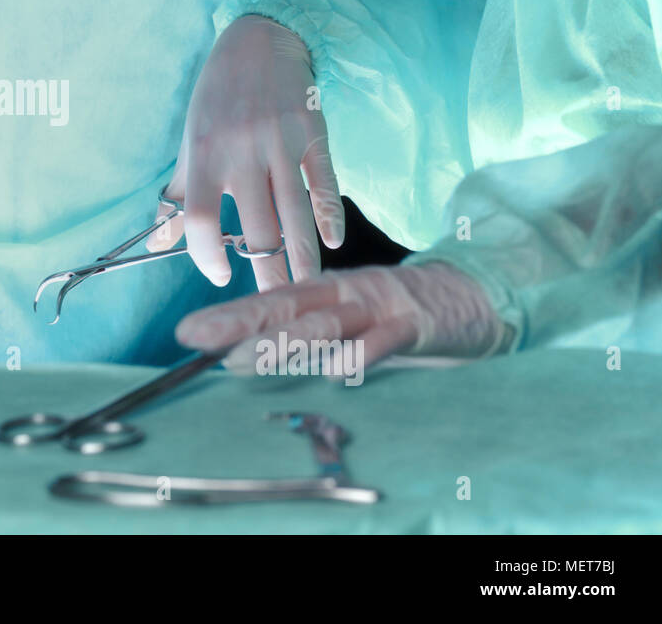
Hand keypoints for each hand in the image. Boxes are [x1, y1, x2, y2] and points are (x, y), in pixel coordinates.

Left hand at [149, 15, 343, 289]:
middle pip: (258, 229)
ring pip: (295, 216)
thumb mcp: (190, 143)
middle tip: (274, 307)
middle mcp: (241, 152)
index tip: (220, 276)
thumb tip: (156, 243)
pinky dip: (330, 217)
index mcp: (204, 156)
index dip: (208, 256)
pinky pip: (325, 184)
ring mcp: (280, 143)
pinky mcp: (314, 134)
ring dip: (303, 259)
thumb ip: (178, 196)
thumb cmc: (218, 99)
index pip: (203, 220)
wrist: (261, 40)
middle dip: (267, 274)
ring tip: (306, 290)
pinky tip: (332, 242)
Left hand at [175, 263, 508, 375]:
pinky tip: (340, 369)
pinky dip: (364, 352)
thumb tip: (245, 352)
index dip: (228, 316)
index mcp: (323, 292)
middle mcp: (344, 293)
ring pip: (327, 324)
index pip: (268, 303)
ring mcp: (379, 306)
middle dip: (238, 322)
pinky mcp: (416, 323)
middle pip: (285, 307)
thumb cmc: (397, 314)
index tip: (187, 334)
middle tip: (197, 339)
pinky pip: (387, 339)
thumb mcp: (346, 320)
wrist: (474, 295)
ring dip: (284, 342)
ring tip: (244, 359)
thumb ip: (303, 334)